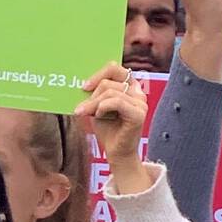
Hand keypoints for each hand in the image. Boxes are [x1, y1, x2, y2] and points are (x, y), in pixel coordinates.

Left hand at [75, 63, 150, 187]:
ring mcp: (141, 103)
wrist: (117, 152)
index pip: (115, 68)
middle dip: (92, 95)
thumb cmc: (109, 129)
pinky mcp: (139, 114)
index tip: (84, 86)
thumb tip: (83, 83)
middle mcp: (138, 93)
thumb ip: (97, 93)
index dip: (98, 74)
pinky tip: (99, 116)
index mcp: (131, 87)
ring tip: (86, 114)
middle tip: (81, 108)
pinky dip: (103, 108)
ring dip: (93, 104)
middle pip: (109, 81)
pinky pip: (116, 102)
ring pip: (110, 92)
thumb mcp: (99, 106)